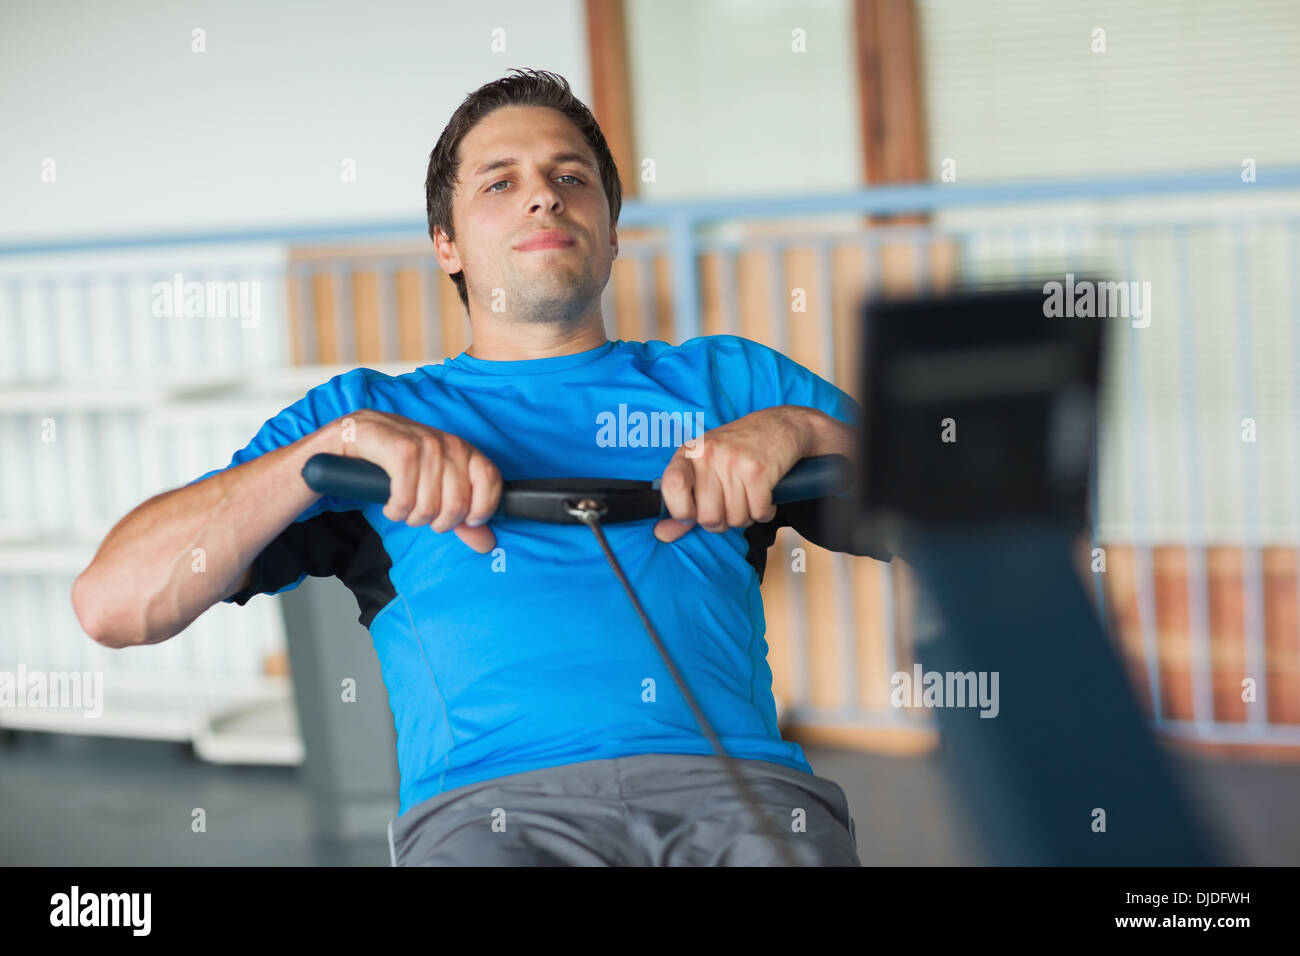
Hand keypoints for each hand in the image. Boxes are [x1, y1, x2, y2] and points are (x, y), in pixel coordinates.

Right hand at [330, 410, 502, 553]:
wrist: (348, 439)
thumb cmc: (392, 465)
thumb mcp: (433, 491)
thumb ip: (461, 518)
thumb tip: (486, 543)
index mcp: (463, 450)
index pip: (490, 478)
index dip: (481, 509)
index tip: (465, 521)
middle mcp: (447, 443)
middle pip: (459, 502)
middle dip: (438, 522)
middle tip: (421, 515)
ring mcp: (423, 443)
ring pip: (431, 504)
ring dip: (411, 516)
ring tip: (402, 506)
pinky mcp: (398, 448)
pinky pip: (406, 495)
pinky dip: (396, 509)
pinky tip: (390, 503)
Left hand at [654, 406, 812, 543]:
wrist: (780, 425)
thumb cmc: (739, 448)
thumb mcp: (704, 466)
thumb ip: (682, 502)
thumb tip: (662, 533)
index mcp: (690, 453)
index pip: (672, 488)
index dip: (682, 512)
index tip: (695, 512)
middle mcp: (709, 455)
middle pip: (708, 517)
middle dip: (723, 521)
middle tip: (731, 504)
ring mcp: (734, 461)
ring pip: (736, 519)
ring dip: (746, 516)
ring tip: (749, 497)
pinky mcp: (759, 470)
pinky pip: (759, 513)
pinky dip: (765, 512)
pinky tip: (764, 496)